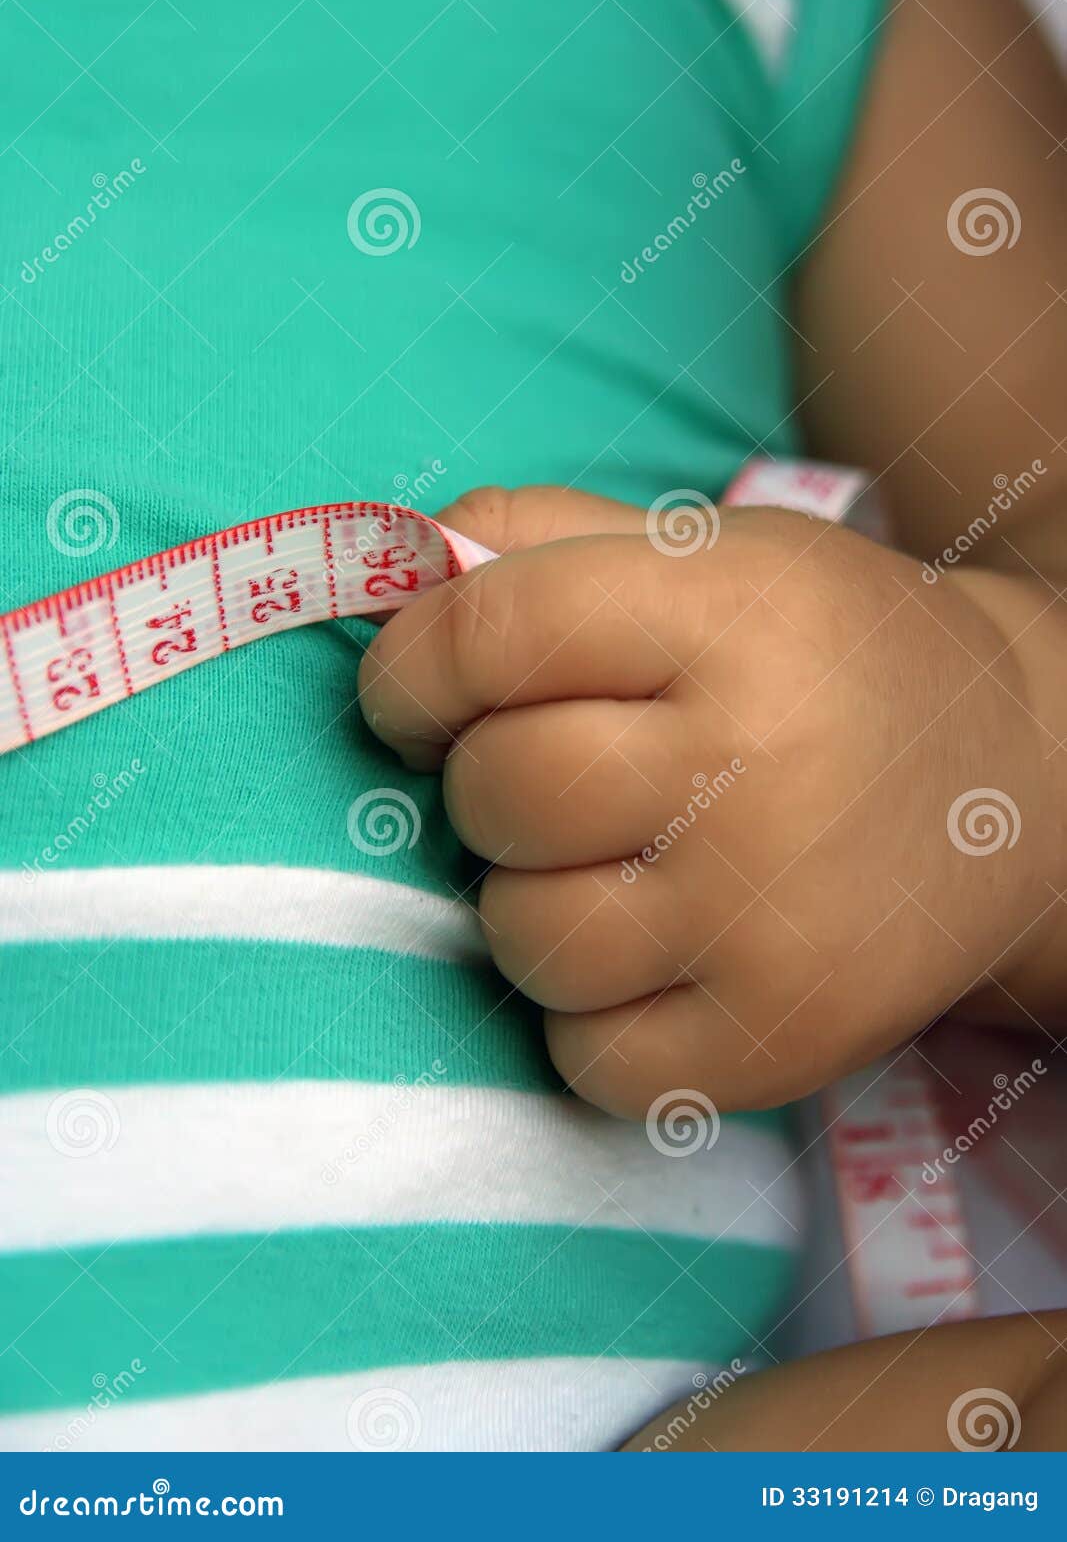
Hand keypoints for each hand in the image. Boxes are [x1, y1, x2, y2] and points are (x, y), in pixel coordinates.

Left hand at [358, 485, 1057, 1117]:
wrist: (1011, 788)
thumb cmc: (824, 656)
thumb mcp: (708, 553)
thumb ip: (538, 536)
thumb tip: (391, 577)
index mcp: (729, 616)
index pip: (492, 635)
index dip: (410, 670)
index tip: (416, 695)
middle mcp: (753, 766)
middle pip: (500, 794)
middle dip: (480, 786)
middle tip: (547, 777)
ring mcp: (769, 919)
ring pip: (525, 936)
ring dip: (526, 901)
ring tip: (604, 866)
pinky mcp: (782, 1039)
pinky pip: (587, 1058)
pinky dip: (584, 1015)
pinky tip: (646, 955)